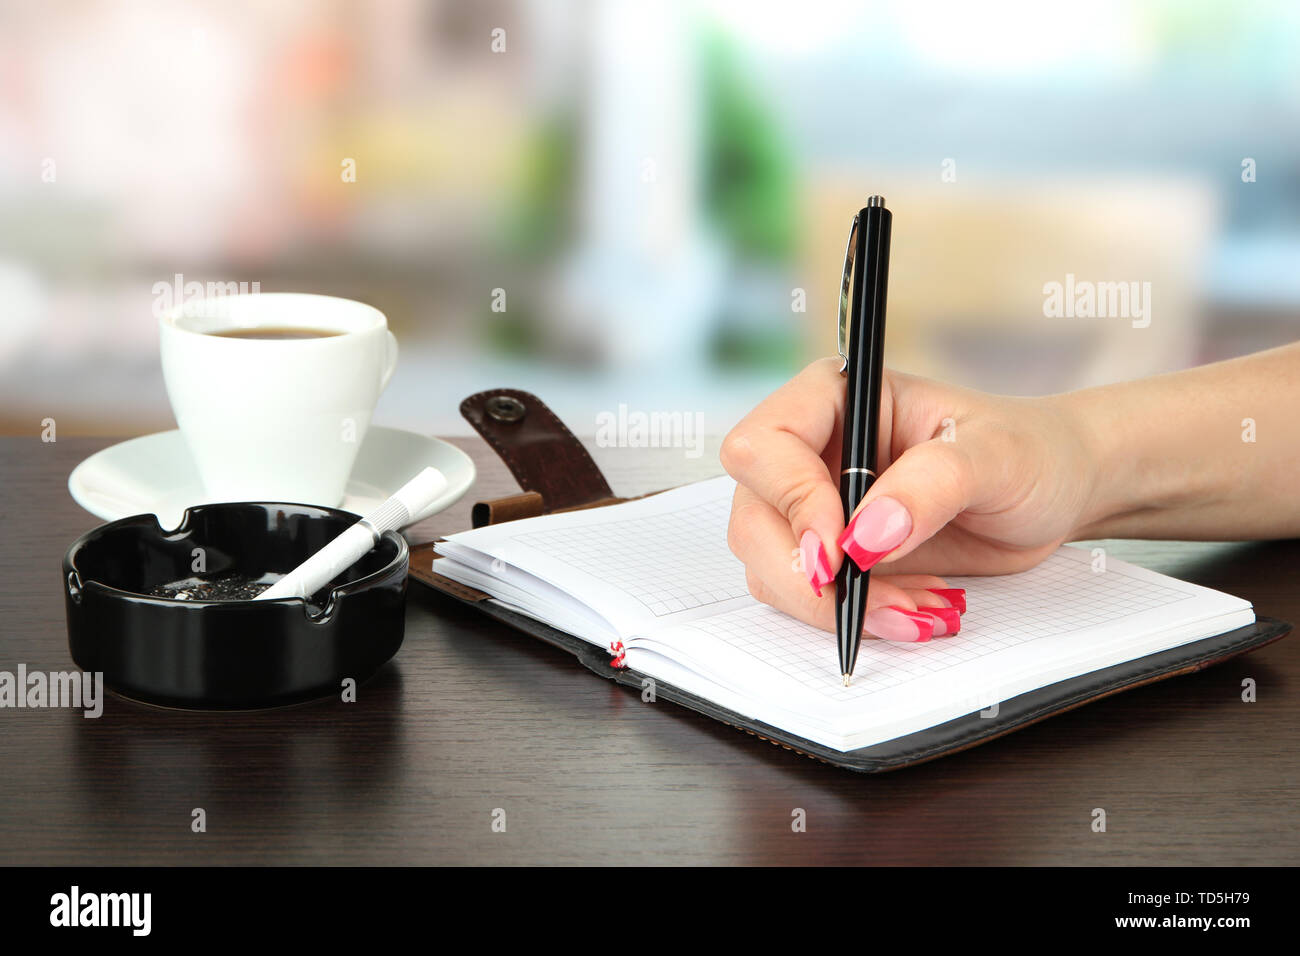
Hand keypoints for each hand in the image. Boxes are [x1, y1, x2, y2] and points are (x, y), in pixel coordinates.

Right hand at [720, 358, 1096, 640]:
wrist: (1055, 493)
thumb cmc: (1030, 450)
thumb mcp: (994, 456)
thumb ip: (930, 485)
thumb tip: (865, 536)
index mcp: (834, 397)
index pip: (764, 447)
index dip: (792, 502)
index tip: (841, 551)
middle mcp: (811, 450)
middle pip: (753, 519)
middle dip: (810, 576)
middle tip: (878, 604)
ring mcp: (813, 506)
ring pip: (770, 567)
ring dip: (838, 606)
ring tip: (919, 608)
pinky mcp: (831, 554)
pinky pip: (806, 598)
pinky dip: (854, 618)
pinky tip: (913, 609)